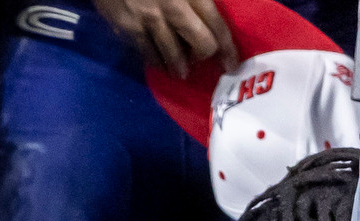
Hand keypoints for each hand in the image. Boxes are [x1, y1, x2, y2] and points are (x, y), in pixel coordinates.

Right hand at [92, 0, 237, 78]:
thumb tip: (212, 9)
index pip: (216, 24)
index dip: (227, 47)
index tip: (231, 63)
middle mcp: (174, 9)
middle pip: (200, 45)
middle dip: (203, 55)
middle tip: (201, 58)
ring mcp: (149, 21)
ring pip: (173, 55)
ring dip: (178, 66)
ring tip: (180, 72)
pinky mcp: (128, 29)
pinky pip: (146, 53)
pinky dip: (155, 61)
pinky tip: (158, 63)